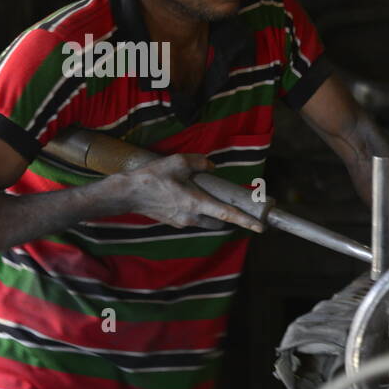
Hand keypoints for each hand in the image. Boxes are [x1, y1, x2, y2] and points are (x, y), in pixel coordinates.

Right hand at [122, 153, 264, 231]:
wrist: (127, 194)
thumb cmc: (152, 177)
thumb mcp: (177, 162)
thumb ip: (199, 162)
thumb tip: (211, 165)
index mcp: (196, 203)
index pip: (227, 214)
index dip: (246, 221)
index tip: (261, 227)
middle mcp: (192, 217)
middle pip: (220, 222)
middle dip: (229, 217)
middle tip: (233, 205)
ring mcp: (183, 223)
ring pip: (207, 222)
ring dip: (213, 215)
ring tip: (209, 198)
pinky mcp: (174, 223)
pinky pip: (193, 220)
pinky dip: (199, 213)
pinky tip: (189, 198)